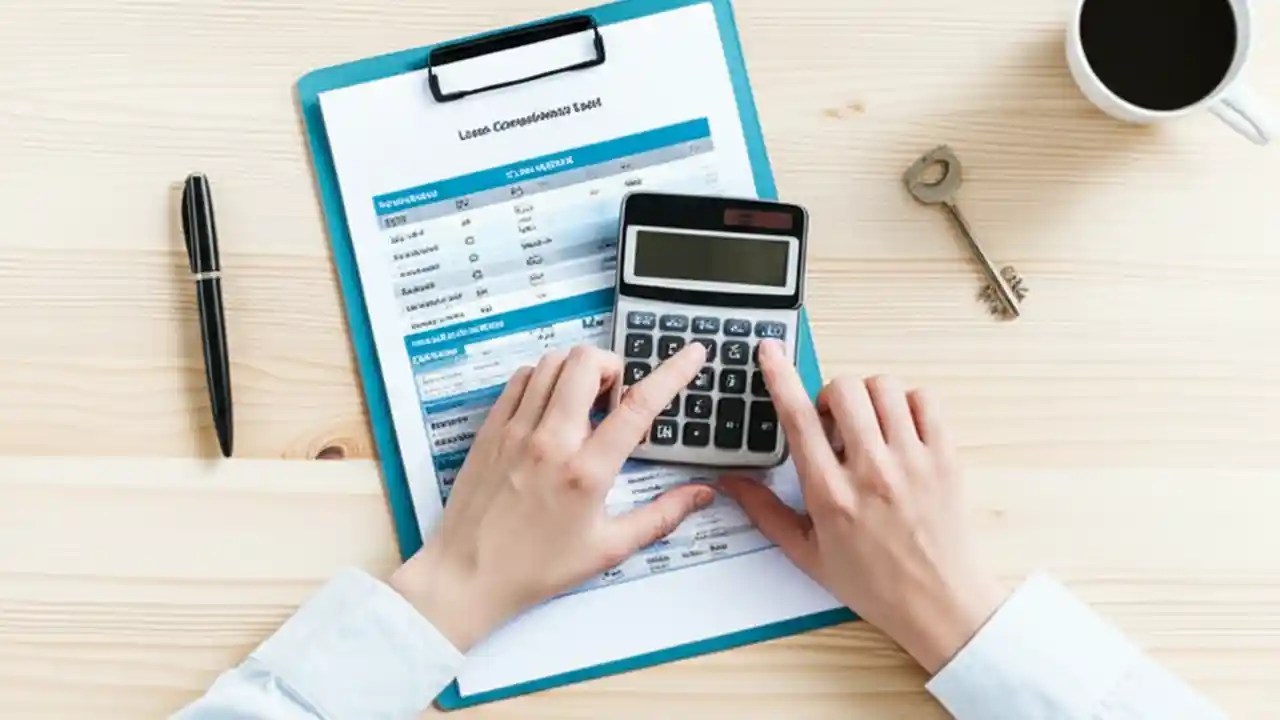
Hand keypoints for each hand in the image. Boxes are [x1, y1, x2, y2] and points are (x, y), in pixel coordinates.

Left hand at [390, 344, 711, 650]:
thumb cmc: (535, 568)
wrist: (468, 575)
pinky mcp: (491, 430)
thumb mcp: (609, 548)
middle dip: (613, 365)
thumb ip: (661, 516)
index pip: (638, 406)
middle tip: (616, 394)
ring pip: (553, 363)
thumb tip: (700, 494)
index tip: (692, 354)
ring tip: (584, 400)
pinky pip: (521, 379)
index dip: (672, 373)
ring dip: (578, 369)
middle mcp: (551, 442)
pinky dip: (543, 378)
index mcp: (586, 473)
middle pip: (588, 363)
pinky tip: (550, 405)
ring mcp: (516, 431)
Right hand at [717, 340, 1003, 673]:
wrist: (940, 605)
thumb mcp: (807, 554)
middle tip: (832, 421)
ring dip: (867, 396)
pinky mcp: (946, 458)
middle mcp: (871, 472)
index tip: (770, 352)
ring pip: (884, 387)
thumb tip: (730, 482)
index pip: (798, 419)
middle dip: (830, 394)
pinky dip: (907, 403)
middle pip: (844, 390)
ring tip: (867, 425)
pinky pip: (925, 399)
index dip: (780, 377)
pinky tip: (899, 429)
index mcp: (831, 495)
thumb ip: (765, 512)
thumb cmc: (874, 584)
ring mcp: (913, 462)